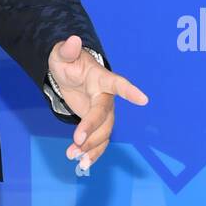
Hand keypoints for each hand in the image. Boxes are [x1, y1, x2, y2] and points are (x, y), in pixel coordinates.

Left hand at [48, 34, 148, 170]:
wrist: (68, 74)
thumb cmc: (67, 62)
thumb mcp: (62, 55)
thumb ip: (67, 50)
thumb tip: (73, 40)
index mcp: (102, 79)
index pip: (118, 83)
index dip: (130, 91)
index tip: (143, 99)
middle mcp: (106, 97)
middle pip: (105, 116)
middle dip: (93, 129)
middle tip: (77, 142)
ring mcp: (103, 112)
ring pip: (104, 133)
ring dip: (91, 147)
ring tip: (74, 157)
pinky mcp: (97, 124)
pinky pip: (99, 141)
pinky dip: (92, 154)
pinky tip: (82, 164)